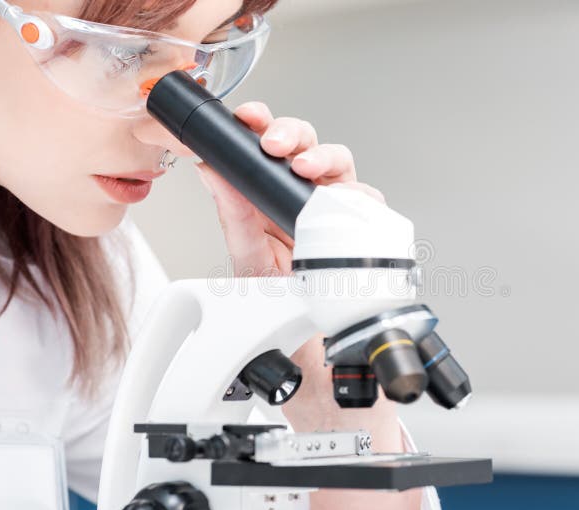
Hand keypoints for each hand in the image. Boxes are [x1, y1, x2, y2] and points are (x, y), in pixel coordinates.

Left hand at [196, 101, 383, 276]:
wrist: (298, 324)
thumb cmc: (271, 289)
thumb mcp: (245, 251)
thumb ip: (232, 212)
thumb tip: (211, 169)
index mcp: (268, 186)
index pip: (265, 139)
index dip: (259, 120)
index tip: (249, 117)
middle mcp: (300, 188)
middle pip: (304, 139)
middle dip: (291, 133)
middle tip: (276, 145)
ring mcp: (330, 200)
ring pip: (337, 158)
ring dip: (323, 156)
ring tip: (306, 168)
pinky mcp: (356, 218)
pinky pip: (367, 197)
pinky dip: (360, 194)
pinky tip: (345, 198)